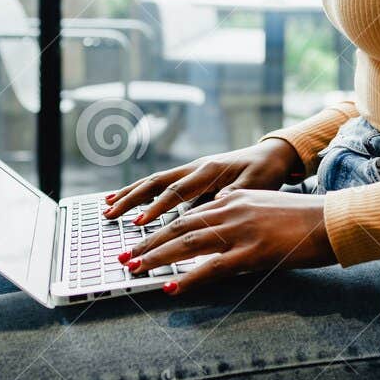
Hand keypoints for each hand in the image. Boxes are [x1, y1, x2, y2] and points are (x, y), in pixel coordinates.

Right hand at [101, 139, 301, 223]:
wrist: (271, 156)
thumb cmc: (264, 172)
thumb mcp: (256, 186)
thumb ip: (235, 195)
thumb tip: (216, 204)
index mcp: (208, 170)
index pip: (176, 191)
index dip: (158, 207)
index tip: (140, 223)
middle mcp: (195, 168)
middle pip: (155, 182)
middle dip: (131, 199)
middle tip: (109, 213)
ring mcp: (191, 170)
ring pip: (154, 181)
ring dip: (130, 194)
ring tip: (108, 205)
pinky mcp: (191, 177)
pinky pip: (161, 185)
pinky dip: (142, 193)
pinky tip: (128, 202)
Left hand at [121, 189, 335, 294]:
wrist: (330, 220)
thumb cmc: (300, 216)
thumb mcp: (262, 202)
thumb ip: (236, 204)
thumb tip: (216, 204)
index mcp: (232, 199)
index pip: (186, 213)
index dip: (159, 227)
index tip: (137, 238)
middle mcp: (230, 211)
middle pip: (179, 226)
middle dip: (148, 243)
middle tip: (124, 256)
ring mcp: (240, 231)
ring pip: (188, 244)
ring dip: (157, 258)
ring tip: (134, 269)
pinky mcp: (252, 253)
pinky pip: (213, 267)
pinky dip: (189, 279)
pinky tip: (171, 287)